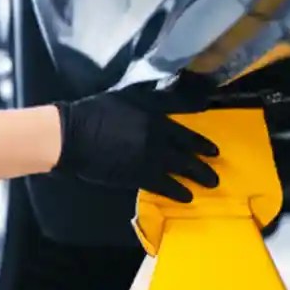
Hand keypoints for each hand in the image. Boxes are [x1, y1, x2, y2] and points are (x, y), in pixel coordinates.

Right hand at [51, 73, 220, 202]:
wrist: (74, 136)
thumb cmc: (96, 111)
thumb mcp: (128, 94)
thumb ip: (152, 97)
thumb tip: (172, 93)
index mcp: (155, 115)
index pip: (185, 129)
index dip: (201, 140)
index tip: (214, 149)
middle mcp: (158, 136)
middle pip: (188, 150)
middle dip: (204, 162)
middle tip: (215, 170)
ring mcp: (149, 157)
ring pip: (181, 168)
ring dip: (198, 177)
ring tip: (210, 184)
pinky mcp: (138, 175)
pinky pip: (164, 185)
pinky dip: (177, 192)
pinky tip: (186, 197)